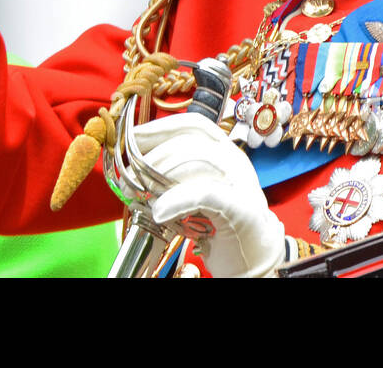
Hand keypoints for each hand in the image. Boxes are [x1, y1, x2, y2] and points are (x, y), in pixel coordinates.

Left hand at [130, 113, 285, 277]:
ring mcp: (242, 183)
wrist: (254, 258)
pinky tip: (160, 210)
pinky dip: (177, 199)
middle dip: (152, 157)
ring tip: (139, 195)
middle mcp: (235, 161)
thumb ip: (176, 176)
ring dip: (159, 176)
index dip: (160, 128)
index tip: (133, 140)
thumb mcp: (196, 193)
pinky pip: (205, 193)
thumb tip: (136, 167)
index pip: (192, 125)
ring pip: (197, 162)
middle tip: (129, 178)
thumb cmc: (222, 227)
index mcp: (225, 152)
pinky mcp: (242, 209)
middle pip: (189, 143)